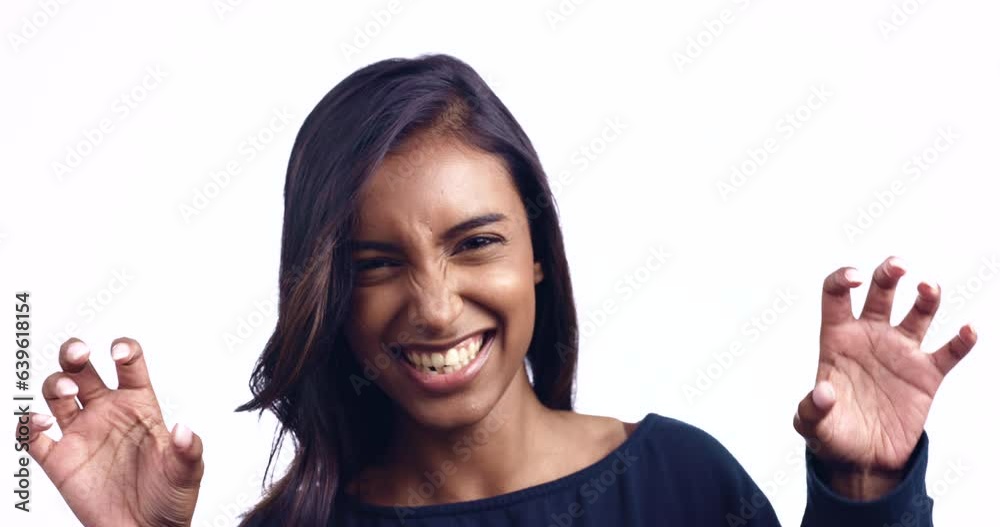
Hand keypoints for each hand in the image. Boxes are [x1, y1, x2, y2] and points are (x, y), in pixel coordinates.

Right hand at [18, 337, 203, 526]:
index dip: (124, 349)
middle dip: (75, 353)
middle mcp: (107, 412)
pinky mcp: (60, 460)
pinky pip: (33, 436)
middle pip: (83, 369)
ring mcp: (82, 433)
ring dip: (55, 384)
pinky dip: (28, 424)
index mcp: (139, 405)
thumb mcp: (188, 472)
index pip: (130, 365)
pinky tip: (40, 422)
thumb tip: (184, 429)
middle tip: (79, 353)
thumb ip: (189, 450)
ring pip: (56, 393)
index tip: (119, 350)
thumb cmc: (170, 497)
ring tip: (67, 392)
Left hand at [792, 257, 977, 497]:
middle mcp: (870, 337)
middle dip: (888, 274)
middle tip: (898, 266)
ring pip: (918, 313)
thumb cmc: (831, 433)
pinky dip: (962, 341)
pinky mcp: (926, 375)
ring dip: (927, 295)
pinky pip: (949, 352)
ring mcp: (900, 353)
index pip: (836, 294)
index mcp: (837, 338)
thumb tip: (823, 393)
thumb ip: (811, 409)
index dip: (842, 278)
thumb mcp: (811, 424)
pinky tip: (968, 330)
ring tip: (928, 287)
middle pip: (881, 292)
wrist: (863, 460)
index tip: (855, 279)